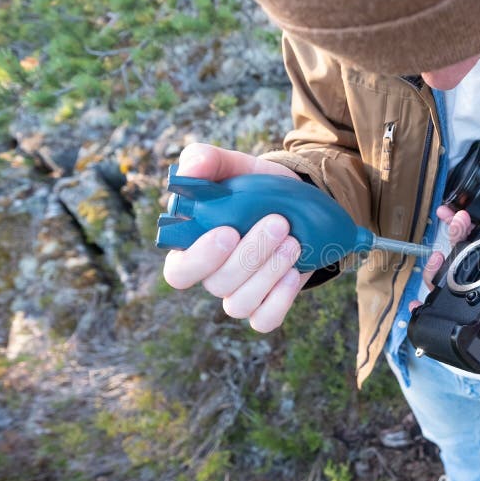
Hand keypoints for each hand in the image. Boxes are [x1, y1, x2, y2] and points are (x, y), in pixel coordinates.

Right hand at [162, 143, 312, 331]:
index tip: (228, 231)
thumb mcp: (235, 167)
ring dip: (268, 273)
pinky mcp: (266, 306)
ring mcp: (239, 295)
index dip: (200, 258)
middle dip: (250, 254)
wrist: (301, 206)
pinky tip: (294, 273)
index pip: (179, 270)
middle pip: (217, 283)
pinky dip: (279, 300)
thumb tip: (188, 169)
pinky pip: (265, 320)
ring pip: (240, 303)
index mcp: (193, 247)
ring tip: (293, 242)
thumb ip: (206, 160)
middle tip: (279, 223)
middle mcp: (213, 277)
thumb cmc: (256, 189)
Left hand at [409, 206, 479, 338]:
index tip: (416, 304)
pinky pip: (472, 228)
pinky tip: (451, 210)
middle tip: (438, 256)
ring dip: (451, 235)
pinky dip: (458, 219)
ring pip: (458, 249)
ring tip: (457, 222)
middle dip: (436, 266)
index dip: (432, 305)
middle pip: (449, 276)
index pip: (455, 308)